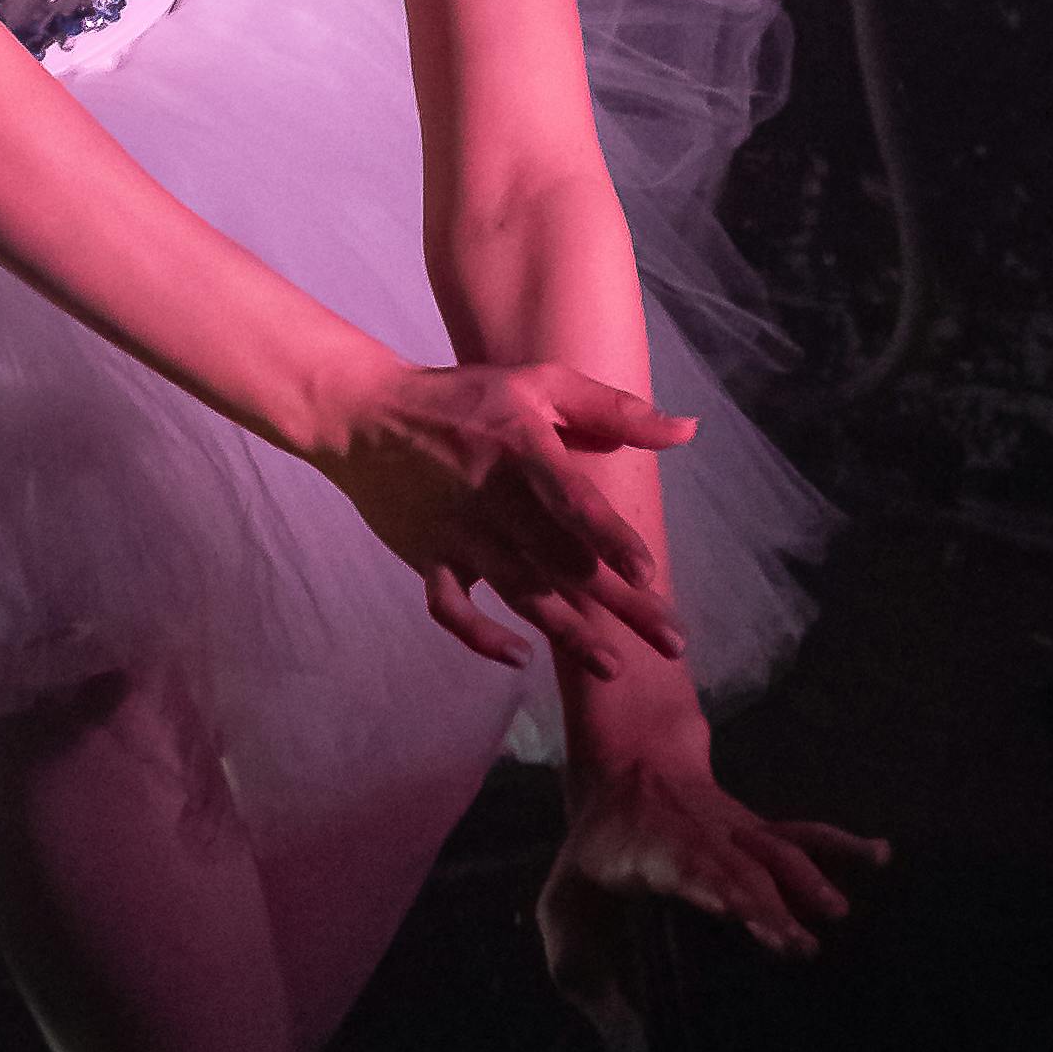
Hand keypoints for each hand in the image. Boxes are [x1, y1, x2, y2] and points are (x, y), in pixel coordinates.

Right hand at [327, 354, 696, 668]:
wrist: (365, 414)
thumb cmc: (465, 397)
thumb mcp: (540, 383)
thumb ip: (612, 409)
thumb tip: (686, 431)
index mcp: (524, 451)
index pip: (573, 502)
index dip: (610, 539)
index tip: (648, 575)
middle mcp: (493, 500)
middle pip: (564, 562)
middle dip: (621, 606)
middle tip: (673, 644)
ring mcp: (458, 535)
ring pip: (521, 593)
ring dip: (569, 634)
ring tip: (615, 668)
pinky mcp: (427, 558)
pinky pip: (450, 608)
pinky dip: (480, 636)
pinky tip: (520, 657)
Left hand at [536, 728, 886, 1019]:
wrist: (627, 770)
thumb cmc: (594, 859)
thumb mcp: (563, 906)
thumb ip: (581, 968)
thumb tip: (619, 1028)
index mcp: (643, 850)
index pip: (677, 864)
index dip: (706, 883)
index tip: (733, 908)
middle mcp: (694, 834)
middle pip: (735, 866)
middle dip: (766, 904)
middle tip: (797, 946)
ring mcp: (730, 828)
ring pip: (771, 849)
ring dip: (805, 880)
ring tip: (835, 914)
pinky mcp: (757, 829)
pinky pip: (800, 834)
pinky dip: (840, 844)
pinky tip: (878, 855)